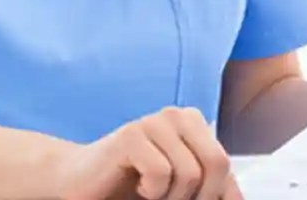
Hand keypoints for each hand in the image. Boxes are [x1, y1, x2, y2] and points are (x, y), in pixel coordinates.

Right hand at [50, 106, 243, 199]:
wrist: (80, 185)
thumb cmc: (131, 189)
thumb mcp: (181, 190)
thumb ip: (211, 189)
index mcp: (196, 125)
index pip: (226, 169)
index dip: (214, 198)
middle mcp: (180, 115)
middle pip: (217, 164)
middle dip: (198, 197)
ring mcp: (155, 121)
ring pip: (190, 173)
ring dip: (170, 198)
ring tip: (148, 193)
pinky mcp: (131, 134)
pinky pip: (162, 172)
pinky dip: (151, 191)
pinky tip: (135, 184)